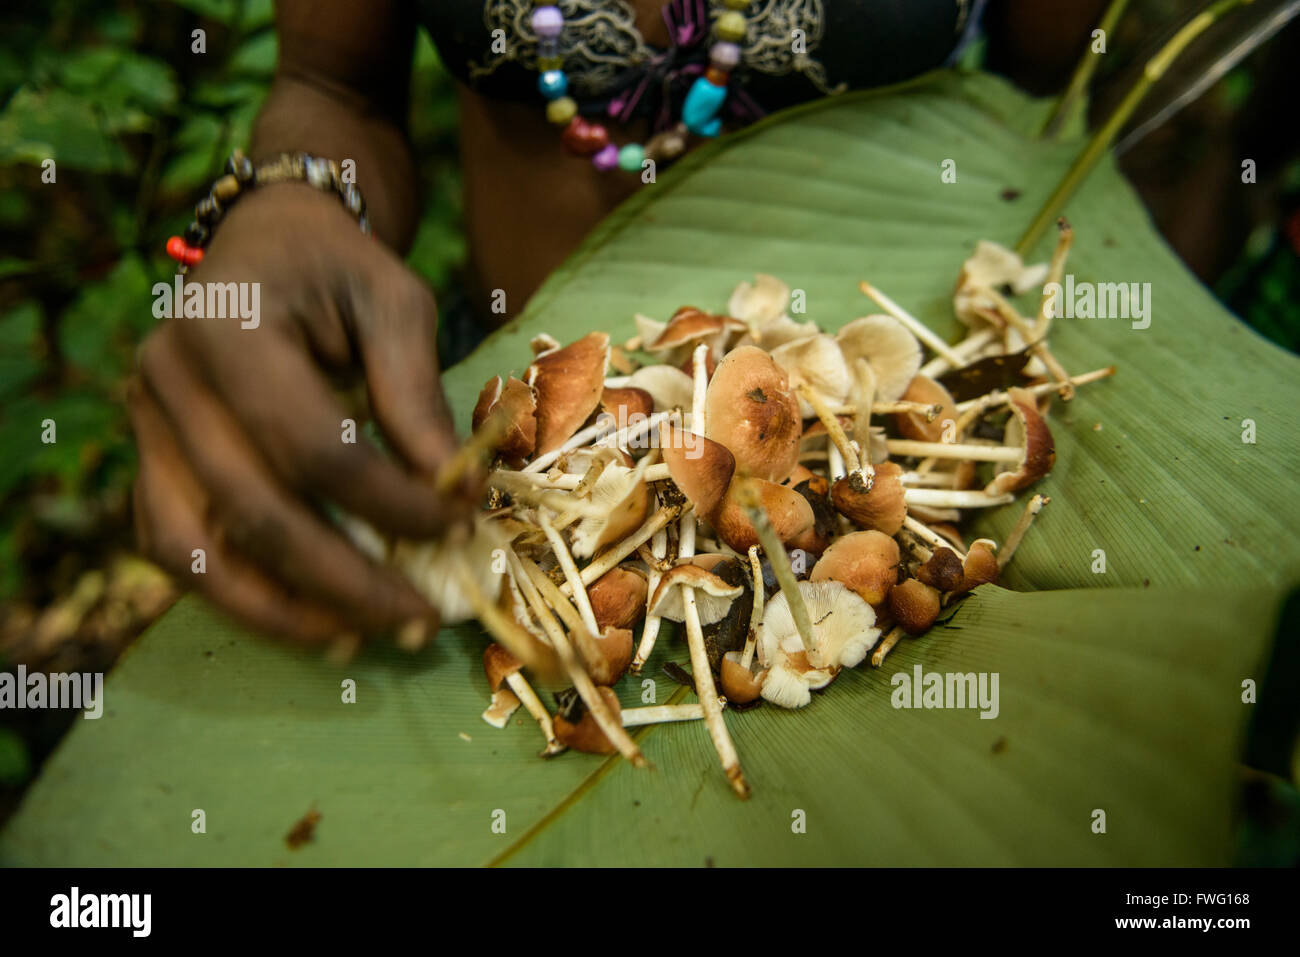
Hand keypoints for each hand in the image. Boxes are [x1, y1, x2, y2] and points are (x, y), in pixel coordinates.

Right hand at [131, 182, 463, 644]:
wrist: (266, 242)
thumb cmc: (338, 269)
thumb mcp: (396, 305)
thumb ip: (417, 396)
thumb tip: (454, 493)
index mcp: (228, 328)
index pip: (313, 447)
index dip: (390, 502)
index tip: (458, 524)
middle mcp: (168, 382)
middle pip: (253, 512)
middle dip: (344, 580)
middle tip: (418, 620)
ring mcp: (146, 427)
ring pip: (195, 550)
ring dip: (282, 610)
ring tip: (360, 638)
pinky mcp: (150, 459)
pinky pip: (177, 547)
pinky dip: (239, 593)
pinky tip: (309, 618)